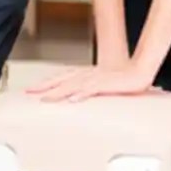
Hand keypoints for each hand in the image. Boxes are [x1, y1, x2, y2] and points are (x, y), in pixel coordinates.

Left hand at [25, 62, 154, 101]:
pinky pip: (92, 89)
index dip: (47, 82)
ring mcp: (97, 78)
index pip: (62, 77)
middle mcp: (88, 74)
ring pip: (74, 84)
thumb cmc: (123, 80)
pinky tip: (73, 99)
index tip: (32, 88)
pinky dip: (82, 93)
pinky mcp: (107, 83)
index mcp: (86, 74)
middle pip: (63, 79)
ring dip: (59, 91)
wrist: (141, 71)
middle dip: (45, 86)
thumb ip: (89, 89)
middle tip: (30, 92)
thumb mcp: (103, 84)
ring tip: (46, 98)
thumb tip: (75, 98)